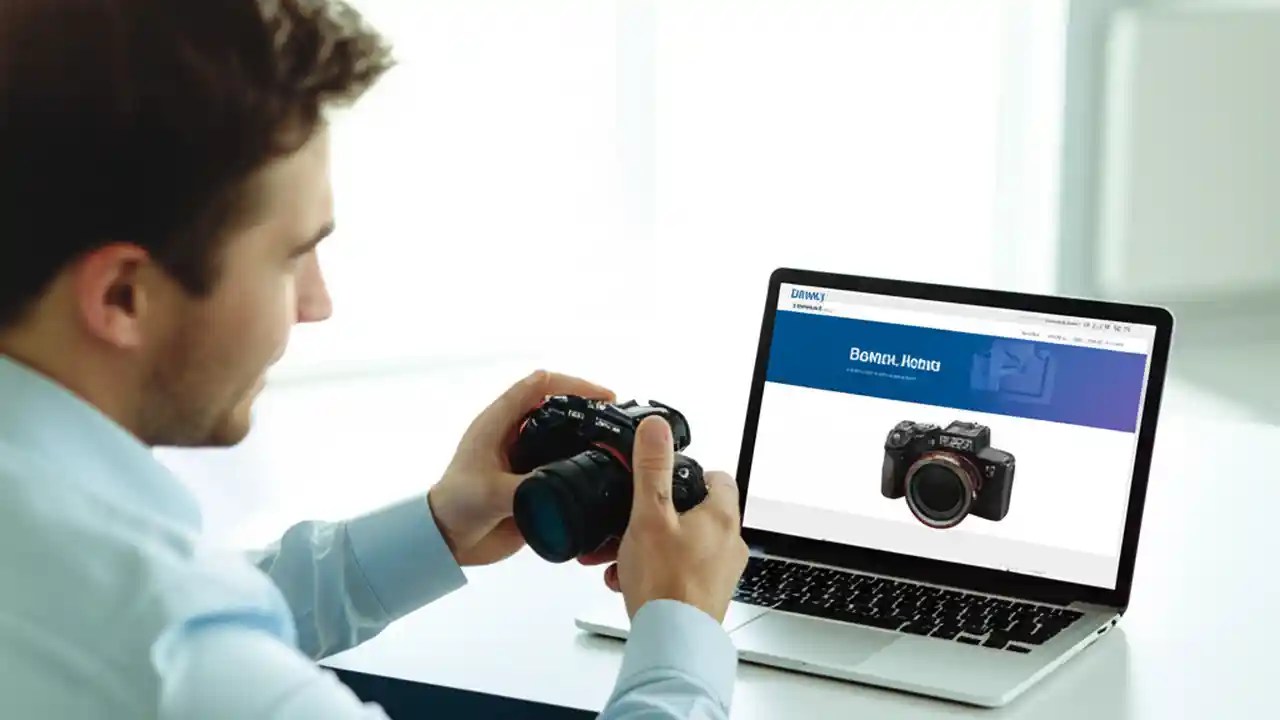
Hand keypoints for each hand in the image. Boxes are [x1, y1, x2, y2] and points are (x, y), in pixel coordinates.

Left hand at [427, 369, 614, 566]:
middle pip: (557, 404)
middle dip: (588, 406)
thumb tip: (563, 483)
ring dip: (588, 433)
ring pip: (563, 432)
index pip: (539, 386)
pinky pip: (564, 463)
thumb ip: (526, 487)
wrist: (446, 541)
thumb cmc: (455, 507)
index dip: (574, 384)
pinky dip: (583, 461)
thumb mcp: (490, 494)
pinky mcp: (533, 480)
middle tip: (617, 419)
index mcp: (498, 423)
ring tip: (616, 442)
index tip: (604, 397)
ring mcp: (525, 456)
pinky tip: (602, 470)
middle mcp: (514, 434)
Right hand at [604, 415, 748, 622]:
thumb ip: (652, 469)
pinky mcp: (706, 595)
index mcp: (722, 517)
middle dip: (658, 515)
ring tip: (620, 554)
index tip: (668, 475)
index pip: (718, 478)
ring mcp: (720, 572)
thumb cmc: (666, 583)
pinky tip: (626, 578)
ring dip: (649, 545)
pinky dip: (653, 570)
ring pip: (682, 544)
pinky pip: (678, 572)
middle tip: (633, 520)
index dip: (691, 472)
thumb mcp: (650, 515)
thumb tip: (657, 429)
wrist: (672, 643)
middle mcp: (729, 543)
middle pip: (695, 512)